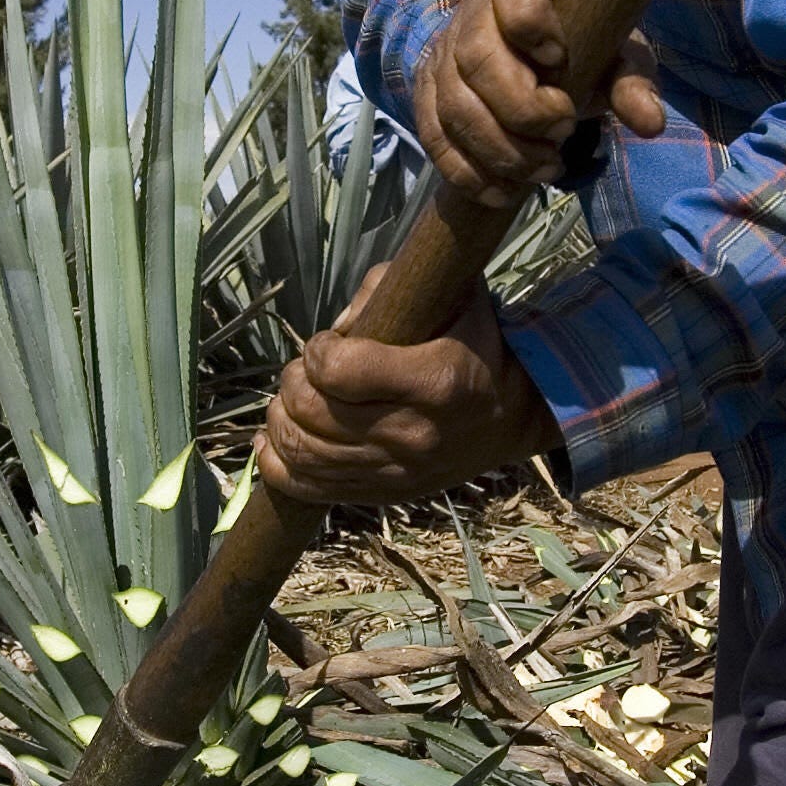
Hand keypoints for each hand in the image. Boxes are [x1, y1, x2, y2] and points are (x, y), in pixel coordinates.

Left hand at [255, 269, 554, 504]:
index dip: (318, 349)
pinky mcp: (383, 494)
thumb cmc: (473, 343)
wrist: (510, 412)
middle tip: (305, 371)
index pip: (338, 370)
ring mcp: (396, 471)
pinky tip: (274, 441)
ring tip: (293, 400)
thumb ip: (384, 291)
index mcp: (434, 381)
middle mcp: (413, 434)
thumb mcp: (449, 295)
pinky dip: (277, 464)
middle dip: (293, 382)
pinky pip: (309, 489)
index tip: (329, 342)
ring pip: (302, 452)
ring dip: (281, 419)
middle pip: (313, 412)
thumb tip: (333, 327)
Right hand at [413, 0, 663, 208]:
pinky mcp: (428, 94)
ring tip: (544, 170)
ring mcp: (443, 51)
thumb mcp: (618, 57)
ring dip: (500, 150)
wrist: (546, 66)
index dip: (530, 20)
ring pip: (454, 106)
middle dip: (521, 109)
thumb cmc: (588, 46)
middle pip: (476, 57)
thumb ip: (632, 82)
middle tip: (563, 133)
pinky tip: (503, 191)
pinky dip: (467, 172)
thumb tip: (648, 123)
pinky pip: (434, 137)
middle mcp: (472, 7)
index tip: (560, 58)